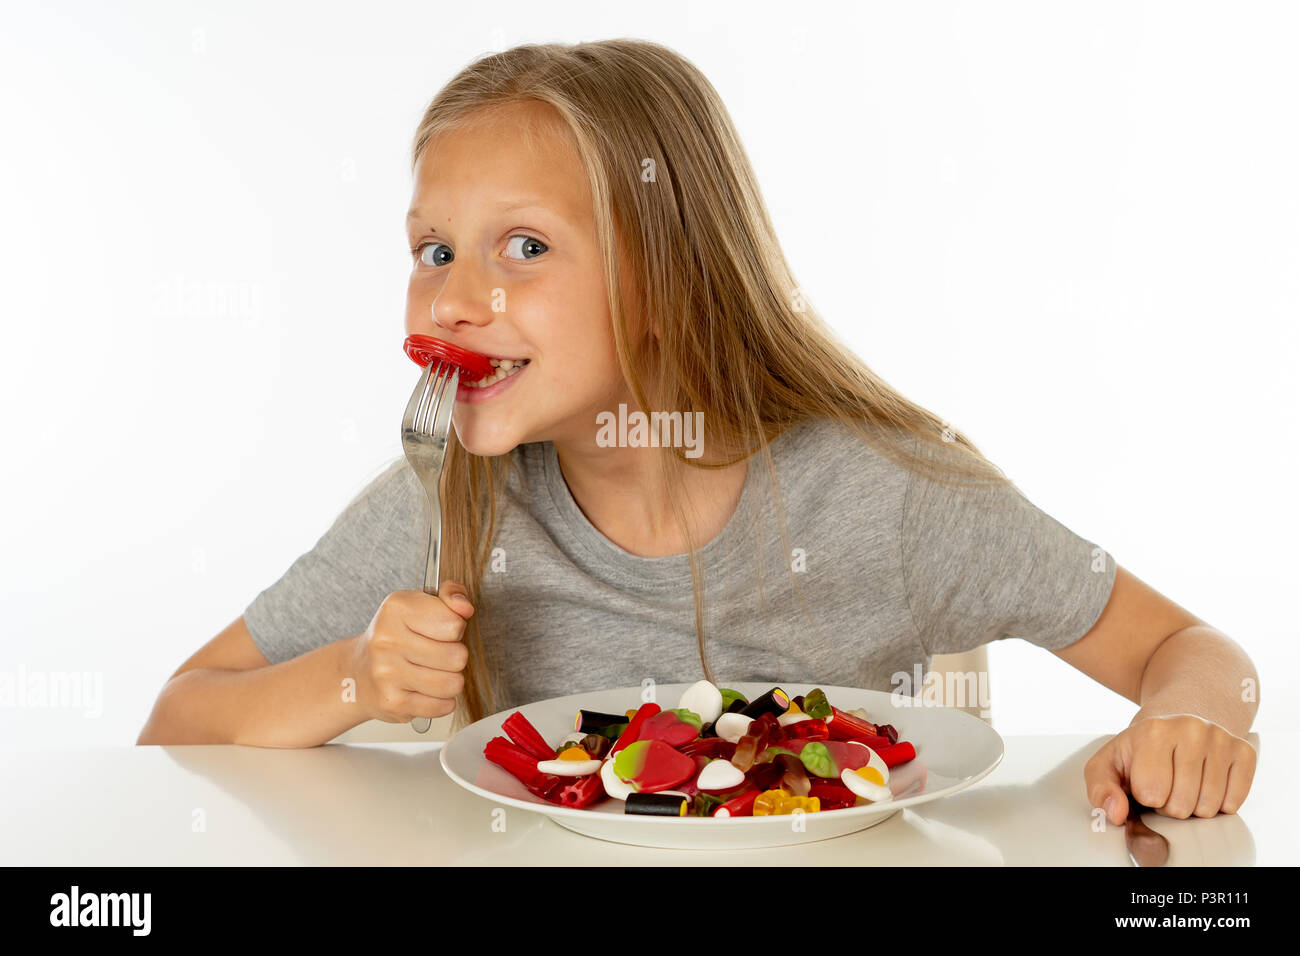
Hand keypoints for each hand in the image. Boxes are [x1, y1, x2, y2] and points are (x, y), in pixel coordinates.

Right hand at [350, 582, 474, 722]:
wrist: (359, 673)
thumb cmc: (397, 636)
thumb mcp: (420, 604)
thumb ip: (451, 595)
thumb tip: (464, 607)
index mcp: (396, 609)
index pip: (455, 623)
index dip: (456, 627)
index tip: (441, 629)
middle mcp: (387, 640)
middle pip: (457, 656)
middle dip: (455, 657)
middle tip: (437, 654)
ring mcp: (387, 673)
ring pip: (453, 683)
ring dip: (451, 681)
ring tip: (434, 673)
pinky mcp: (392, 702)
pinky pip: (442, 706)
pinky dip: (441, 701)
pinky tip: (427, 691)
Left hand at [1085, 714, 1256, 824]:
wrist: (1174, 725)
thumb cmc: (1139, 751)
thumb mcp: (1108, 764)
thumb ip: (1100, 789)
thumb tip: (1116, 813)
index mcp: (1153, 731)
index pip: (1152, 794)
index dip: (1146, 797)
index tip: (1145, 780)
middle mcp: (1191, 729)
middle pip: (1181, 805)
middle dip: (1170, 804)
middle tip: (1166, 782)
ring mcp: (1220, 738)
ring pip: (1209, 808)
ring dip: (1193, 806)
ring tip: (1183, 782)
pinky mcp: (1244, 752)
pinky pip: (1234, 803)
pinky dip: (1219, 803)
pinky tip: (1205, 782)